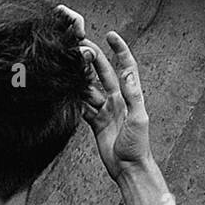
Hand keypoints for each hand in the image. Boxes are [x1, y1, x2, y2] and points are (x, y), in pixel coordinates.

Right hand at [81, 30, 153, 180]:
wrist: (129, 169)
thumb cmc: (138, 146)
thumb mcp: (138, 118)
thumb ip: (132, 95)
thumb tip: (128, 72)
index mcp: (129, 96)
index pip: (125, 67)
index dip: (119, 50)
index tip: (111, 35)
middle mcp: (117, 100)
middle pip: (103, 73)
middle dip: (92, 58)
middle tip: (79, 45)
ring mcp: (105, 110)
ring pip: (89, 88)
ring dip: (80, 77)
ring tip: (68, 65)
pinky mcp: (95, 121)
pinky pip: (83, 105)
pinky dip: (75, 98)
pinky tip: (66, 91)